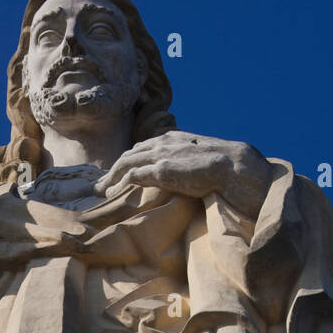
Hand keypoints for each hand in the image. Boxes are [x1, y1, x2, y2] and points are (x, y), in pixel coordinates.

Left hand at [93, 130, 271, 219]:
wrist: (233, 166)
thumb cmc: (223, 166)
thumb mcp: (200, 158)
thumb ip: (187, 161)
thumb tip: (186, 172)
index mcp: (172, 139)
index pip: (142, 148)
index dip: (127, 161)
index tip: (117, 173)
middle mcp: (162, 143)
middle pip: (129, 155)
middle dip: (112, 169)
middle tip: (100, 184)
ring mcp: (160, 155)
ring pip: (125, 163)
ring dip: (109, 177)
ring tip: (99, 190)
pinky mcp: (161, 170)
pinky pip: (132, 175)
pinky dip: (118, 184)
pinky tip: (111, 193)